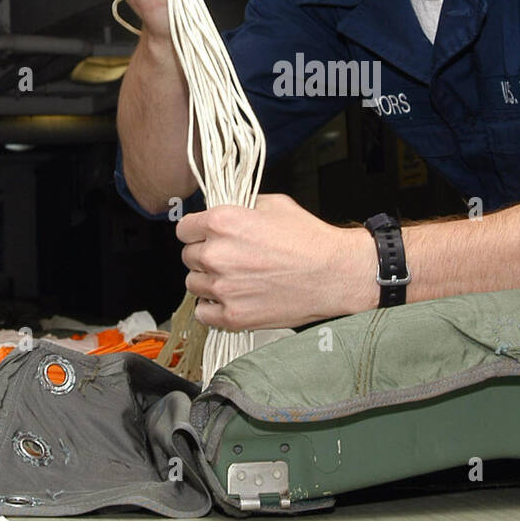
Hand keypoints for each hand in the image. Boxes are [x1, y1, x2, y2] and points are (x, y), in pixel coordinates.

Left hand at [177, 194, 375, 329]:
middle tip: (231, 258)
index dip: (197, 232)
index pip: (184, 228)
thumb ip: (240, 206)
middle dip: (205, 256)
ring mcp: (223, 288)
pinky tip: (234, 298)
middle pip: (188, 256)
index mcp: (223, 222)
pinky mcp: (232, 316)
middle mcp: (217, 254)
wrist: (335, 274)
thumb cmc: (309, 239)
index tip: (206, 237)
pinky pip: (203, 312)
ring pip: (193, 283)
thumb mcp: (274, 204)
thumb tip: (223, 211)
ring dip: (209, 281)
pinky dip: (214, 307)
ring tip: (235, 279)